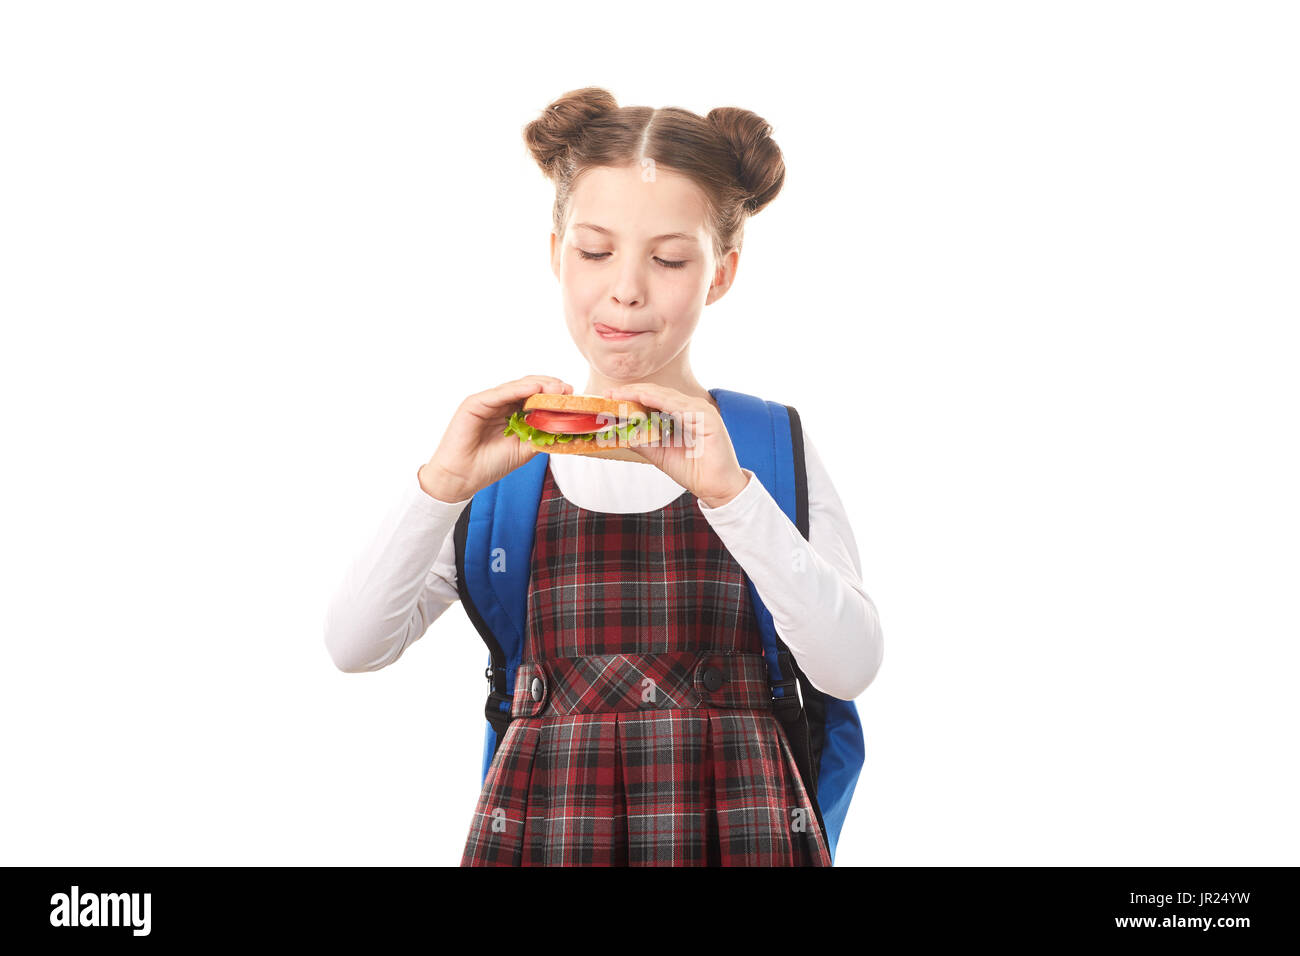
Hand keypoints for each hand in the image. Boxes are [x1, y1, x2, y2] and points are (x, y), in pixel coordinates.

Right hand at [420, 375, 573, 502]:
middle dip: (550, 387)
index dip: (554, 395)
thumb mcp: (524, 449)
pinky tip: (535, 389)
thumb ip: (541, 436)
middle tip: (568, 390)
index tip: (573, 397)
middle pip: (529, 388)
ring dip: (538, 385)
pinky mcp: (475, 403)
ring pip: (517, 387)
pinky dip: (518, 390)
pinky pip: (500, 393)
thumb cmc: (489, 465)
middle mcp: (500, 404)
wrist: (462, 478)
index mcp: (511, 414)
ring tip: (556, 388)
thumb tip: (566, 428)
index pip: (535, 398)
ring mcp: (488, 402)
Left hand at [603, 383, 750, 507]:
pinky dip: (660, 401)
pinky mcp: (708, 419)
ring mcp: (701, 411)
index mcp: (681, 412)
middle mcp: (691, 407)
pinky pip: (680, 407)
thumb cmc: (693, 470)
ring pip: (665, 396)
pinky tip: (643, 399)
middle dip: (631, 392)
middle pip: (657, 393)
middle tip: (608, 393)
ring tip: (620, 396)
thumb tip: (617, 434)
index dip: (630, 395)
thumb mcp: (659, 452)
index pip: (653, 397)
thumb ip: (641, 440)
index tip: (608, 396)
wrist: (717, 488)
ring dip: (640, 395)